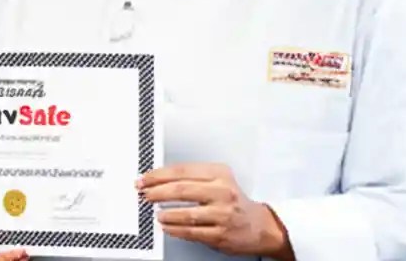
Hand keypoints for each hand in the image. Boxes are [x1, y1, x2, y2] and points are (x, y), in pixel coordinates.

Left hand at [138, 163, 293, 259]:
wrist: (260, 226)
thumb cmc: (234, 201)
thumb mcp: (219, 179)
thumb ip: (193, 177)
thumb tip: (160, 178)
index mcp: (220, 174)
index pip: (183, 170)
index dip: (159, 175)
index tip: (146, 179)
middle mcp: (222, 192)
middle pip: (182, 189)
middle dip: (157, 192)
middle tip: (145, 194)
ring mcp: (222, 214)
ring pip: (186, 213)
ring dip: (166, 213)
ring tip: (156, 212)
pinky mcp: (220, 234)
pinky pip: (192, 232)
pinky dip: (175, 229)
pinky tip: (167, 226)